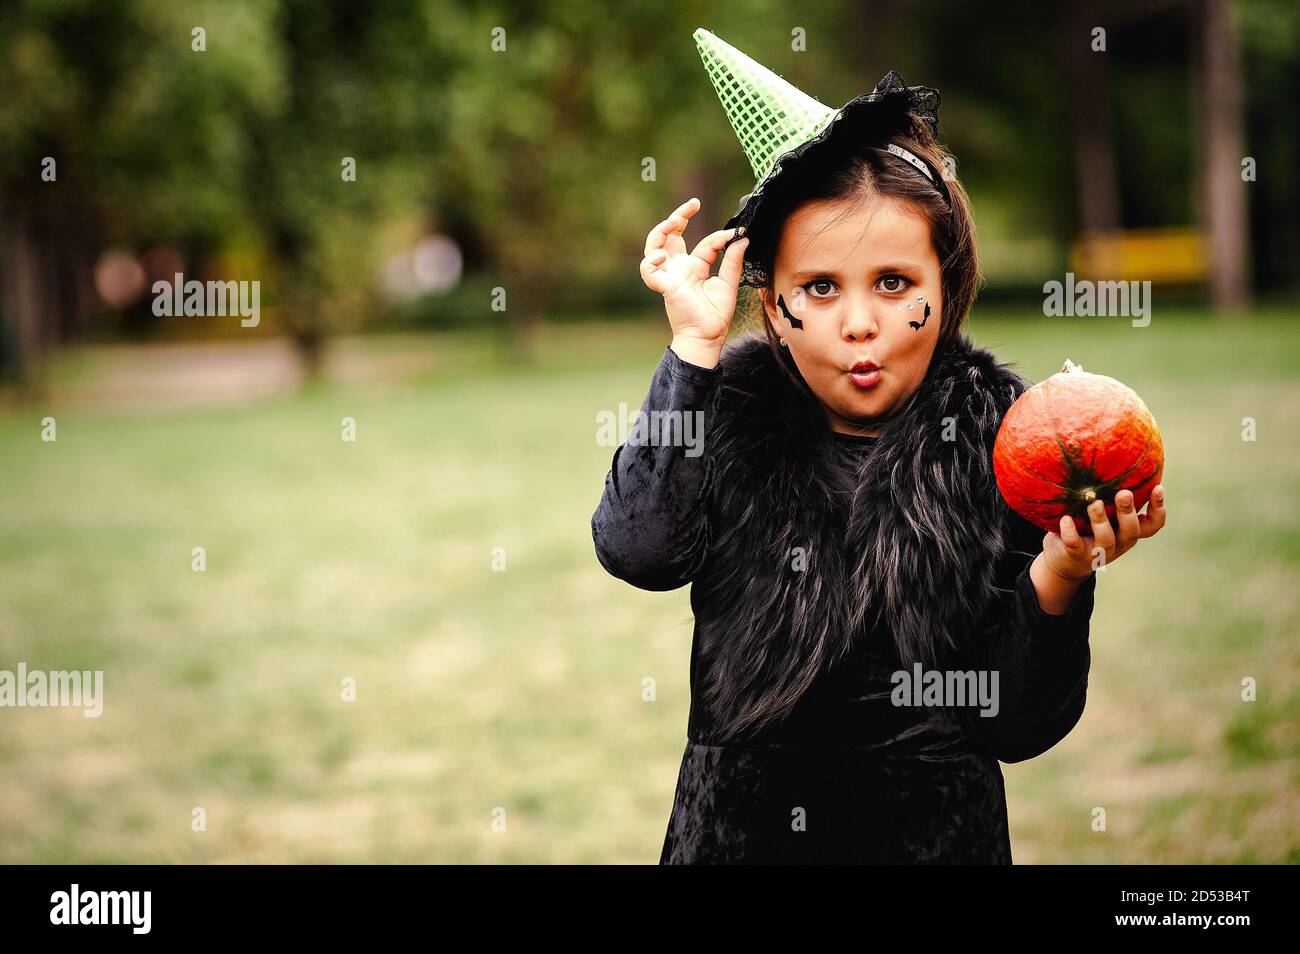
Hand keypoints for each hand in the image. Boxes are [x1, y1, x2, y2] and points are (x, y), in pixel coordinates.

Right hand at [640, 197, 748, 361]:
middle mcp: (679, 268)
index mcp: (695, 267)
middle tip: (692, 204)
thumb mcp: (729, 282)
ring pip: (653, 245)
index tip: (734, 234)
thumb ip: (732, 260)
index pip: (703, 243)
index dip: (718, 237)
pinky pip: (647, 270)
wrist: (709, 336)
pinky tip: (662, 255)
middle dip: (678, 217)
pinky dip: (650, 260)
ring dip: (660, 230)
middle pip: (670, 236)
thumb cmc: (716, 315)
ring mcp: (669, 275)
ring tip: (673, 221)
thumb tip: (741, 236)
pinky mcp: (663, 285)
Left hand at [1042, 485, 1167, 582]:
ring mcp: (1099, 552)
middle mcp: (1119, 542)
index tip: (1158, 487)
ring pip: (1106, 539)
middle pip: (1131, 530)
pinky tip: (1066, 519)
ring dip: (1101, 521)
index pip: (1153, 525)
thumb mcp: (1102, 513)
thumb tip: (1110, 458)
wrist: (1063, 560)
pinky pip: (1075, 544)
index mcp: (1127, 531)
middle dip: (1128, 511)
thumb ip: (1108, 496)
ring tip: (1095, 504)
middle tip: (1124, 494)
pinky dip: (1071, 532)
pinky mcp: (1077, 556)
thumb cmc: (1086, 528)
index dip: (1158, 509)